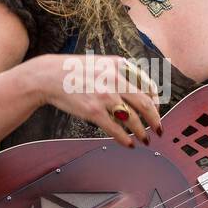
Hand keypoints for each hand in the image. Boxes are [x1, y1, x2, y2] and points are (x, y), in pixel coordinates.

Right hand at [28, 53, 163, 147]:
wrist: (48, 76)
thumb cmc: (74, 71)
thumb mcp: (101, 63)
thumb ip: (119, 72)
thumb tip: (137, 90)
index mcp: (119, 65)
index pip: (147, 85)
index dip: (156, 101)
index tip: (158, 110)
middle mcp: (115, 79)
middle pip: (145, 103)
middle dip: (155, 119)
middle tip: (159, 129)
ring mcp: (105, 96)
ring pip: (132, 119)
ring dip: (142, 132)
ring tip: (145, 139)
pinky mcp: (93, 111)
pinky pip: (115, 129)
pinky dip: (125, 139)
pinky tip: (129, 144)